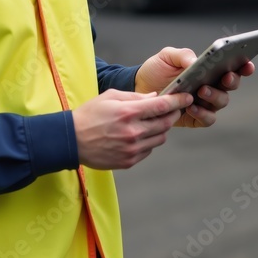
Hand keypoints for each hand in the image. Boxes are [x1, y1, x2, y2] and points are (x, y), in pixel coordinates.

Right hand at [72, 88, 192, 169]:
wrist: (71, 140)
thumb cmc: (89, 115)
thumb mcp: (110, 96)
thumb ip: (134, 96)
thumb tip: (155, 97)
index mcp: (128, 112)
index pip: (161, 106)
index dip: (177, 101)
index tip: (186, 98)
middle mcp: (133, 132)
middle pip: (165, 123)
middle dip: (172, 114)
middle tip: (172, 109)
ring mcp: (132, 149)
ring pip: (160, 138)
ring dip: (161, 129)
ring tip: (152, 122)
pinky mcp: (129, 160)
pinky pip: (149, 150)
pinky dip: (149, 141)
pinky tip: (139, 135)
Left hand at [134, 46, 254, 128]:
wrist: (140, 88)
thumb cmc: (157, 69)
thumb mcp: (167, 56)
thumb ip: (183, 55)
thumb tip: (197, 61)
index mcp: (210, 69)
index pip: (233, 67)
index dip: (244, 66)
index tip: (247, 63)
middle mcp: (212, 86)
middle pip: (231, 85)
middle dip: (231, 80)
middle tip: (225, 76)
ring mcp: (205, 103)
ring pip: (221, 102)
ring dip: (214, 96)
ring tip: (201, 91)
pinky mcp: (196, 118)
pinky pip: (207, 118)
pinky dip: (202, 113)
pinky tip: (191, 106)